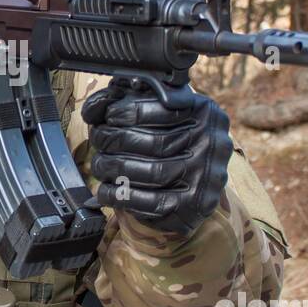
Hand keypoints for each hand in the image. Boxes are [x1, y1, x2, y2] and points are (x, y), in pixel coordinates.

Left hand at [80, 77, 232, 237]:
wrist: (197, 180)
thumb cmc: (171, 138)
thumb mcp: (160, 110)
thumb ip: (132, 100)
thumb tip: (95, 107)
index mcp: (205, 112)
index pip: (163, 109)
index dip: (129, 112)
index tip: (109, 116)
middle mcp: (212, 143)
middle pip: (156, 143)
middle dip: (116, 141)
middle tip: (99, 140)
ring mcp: (207, 177)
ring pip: (153, 173)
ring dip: (116, 169)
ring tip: (100, 165)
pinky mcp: (195, 205)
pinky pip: (152, 203)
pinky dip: (122, 196)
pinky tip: (107, 191)